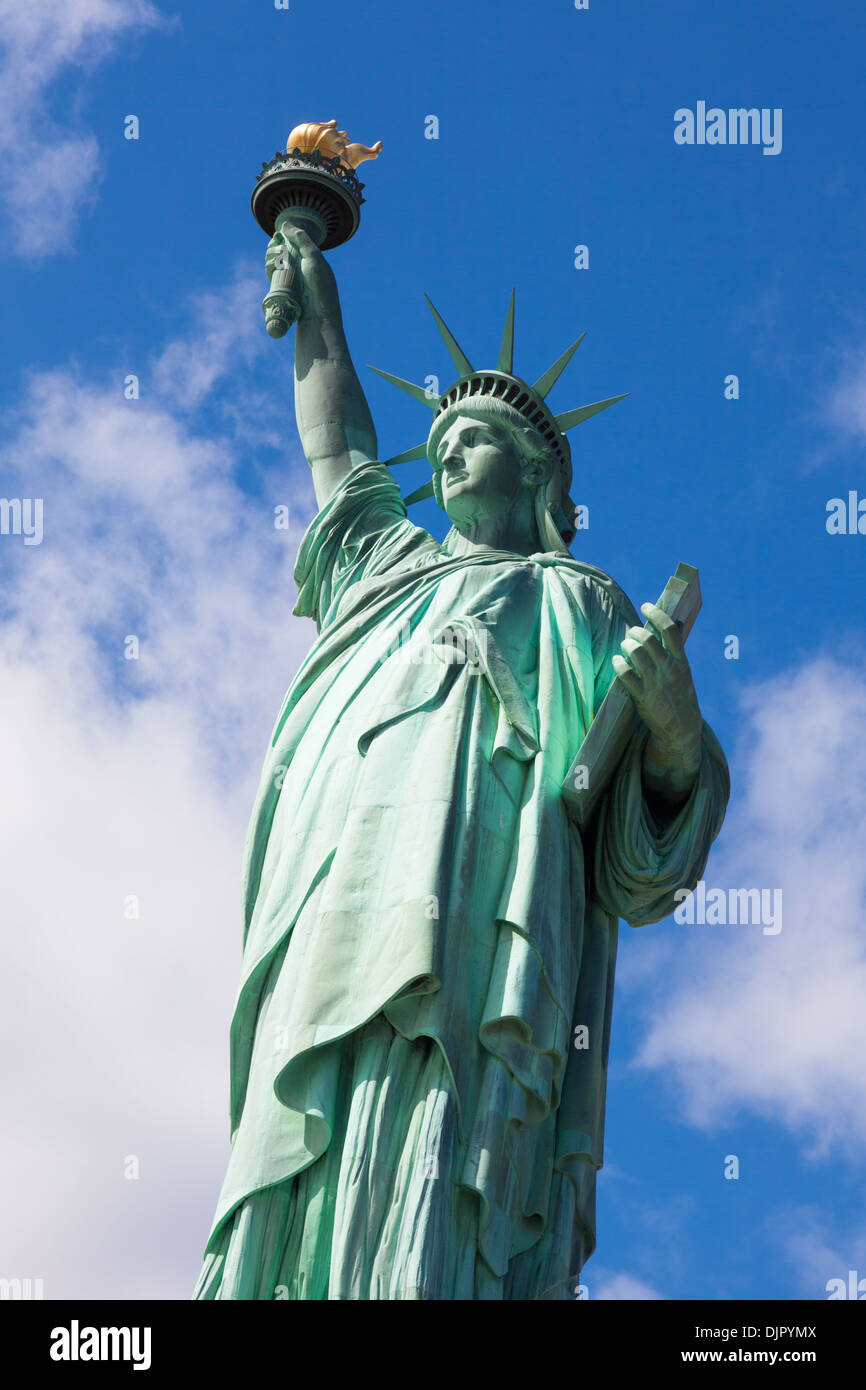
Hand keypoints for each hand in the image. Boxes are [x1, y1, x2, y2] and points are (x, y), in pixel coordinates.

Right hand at [265, 224, 340, 323]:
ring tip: (275, 259)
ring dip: (270, 256)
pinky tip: (271, 267)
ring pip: (274, 262)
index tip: (277, 235)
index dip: (282, 237)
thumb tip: (284, 223)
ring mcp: (290, 278)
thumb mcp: (313, 256)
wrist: (318, 313)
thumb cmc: (320, 284)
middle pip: (280, 251)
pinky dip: (269, 268)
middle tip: (274, 247)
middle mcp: (299, 267)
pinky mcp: (282, 289)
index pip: (292, 243)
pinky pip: (272, 275)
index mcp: (309, 258)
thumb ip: (301, 238)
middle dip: (274, 247)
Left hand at [612, 602, 702, 789]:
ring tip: (624, 646)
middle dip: (635, 632)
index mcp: (682, 662)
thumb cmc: (680, 697)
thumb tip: (672, 626)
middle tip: (630, 632)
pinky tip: (617, 661)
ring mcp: (655, 682)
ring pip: (635, 653)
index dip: (656, 614)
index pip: (669, 630)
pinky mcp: (642, 696)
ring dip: (626, 645)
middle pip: (648, 639)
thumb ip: (675, 653)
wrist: (681, 729)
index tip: (646, 606)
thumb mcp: (684, 674)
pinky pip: (625, 673)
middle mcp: (669, 670)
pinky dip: (618, 663)